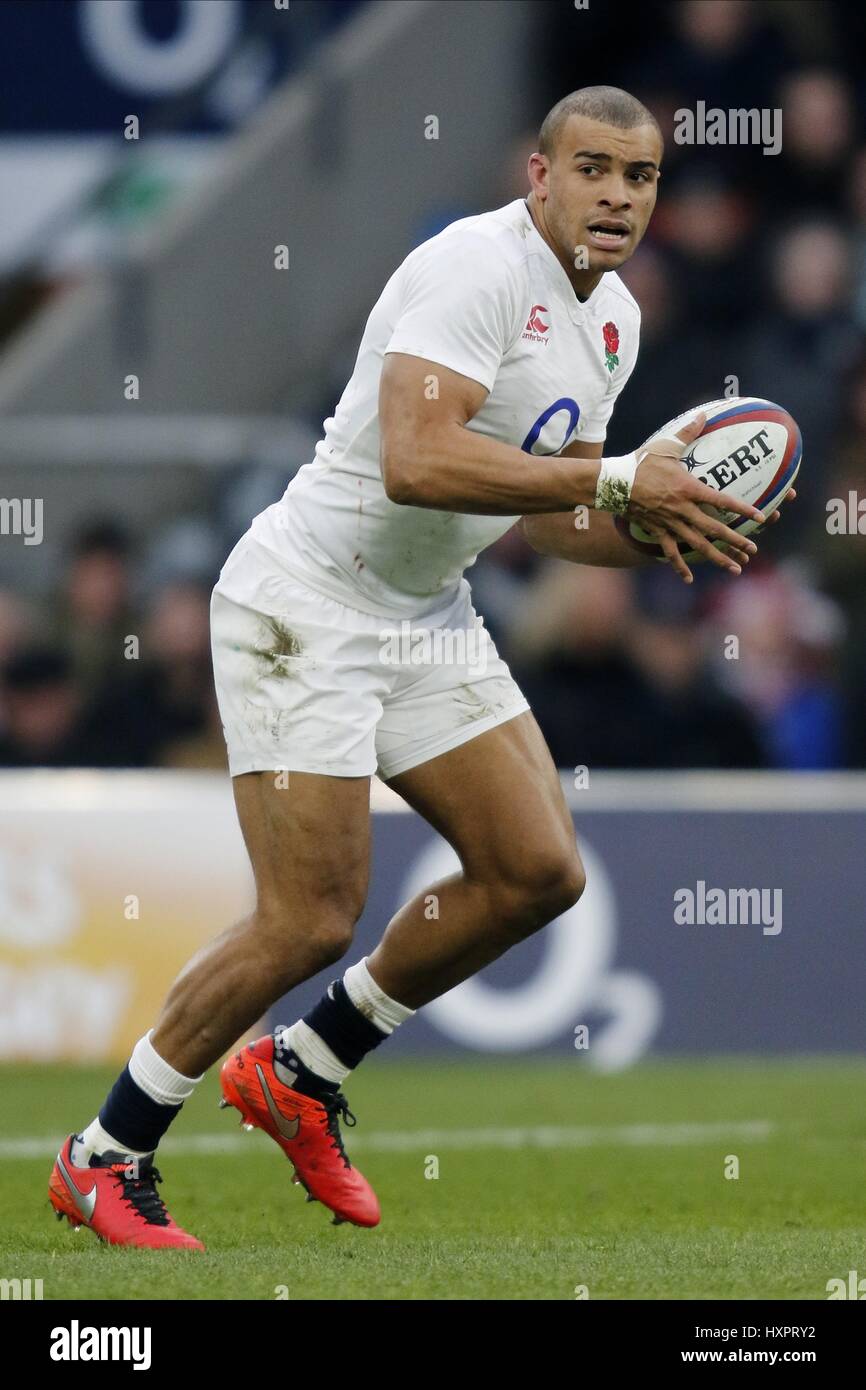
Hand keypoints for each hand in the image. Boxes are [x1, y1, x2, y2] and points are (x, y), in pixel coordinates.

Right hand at [628, 411, 766, 582]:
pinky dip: (680, 566)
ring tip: (735, 568)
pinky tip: (690, 578)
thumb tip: (704, 413)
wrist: (613, 484)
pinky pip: (670, 552)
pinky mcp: (657, 532)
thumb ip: (688, 432)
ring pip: (698, 545)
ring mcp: (670, 524)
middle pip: (714, 529)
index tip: (761, 517)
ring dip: (718, 557)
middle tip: (753, 550)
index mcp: (688, 489)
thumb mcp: (665, 446)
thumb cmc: (640, 463)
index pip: (722, 501)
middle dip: (736, 541)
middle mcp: (683, 510)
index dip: (743, 509)